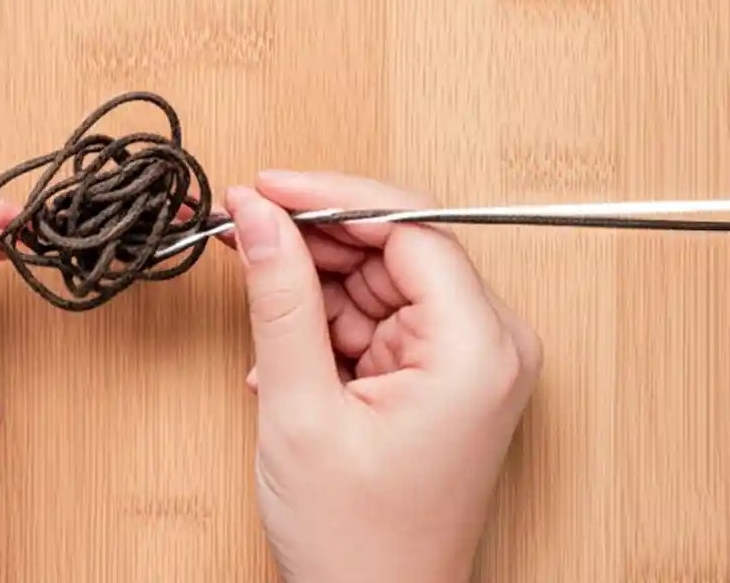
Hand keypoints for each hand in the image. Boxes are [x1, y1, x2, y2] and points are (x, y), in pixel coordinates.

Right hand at [223, 172, 541, 582]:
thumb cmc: (357, 542)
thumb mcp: (299, 407)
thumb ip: (279, 297)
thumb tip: (258, 215)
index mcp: (476, 349)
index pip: (408, 226)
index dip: (330, 198)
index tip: (265, 187)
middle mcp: (487, 347)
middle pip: (395, 249)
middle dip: (314, 243)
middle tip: (242, 231)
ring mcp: (466, 364)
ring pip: (379, 284)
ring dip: (312, 294)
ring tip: (259, 321)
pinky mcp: (440, 380)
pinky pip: (378, 323)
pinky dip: (325, 331)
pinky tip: (284, 363)